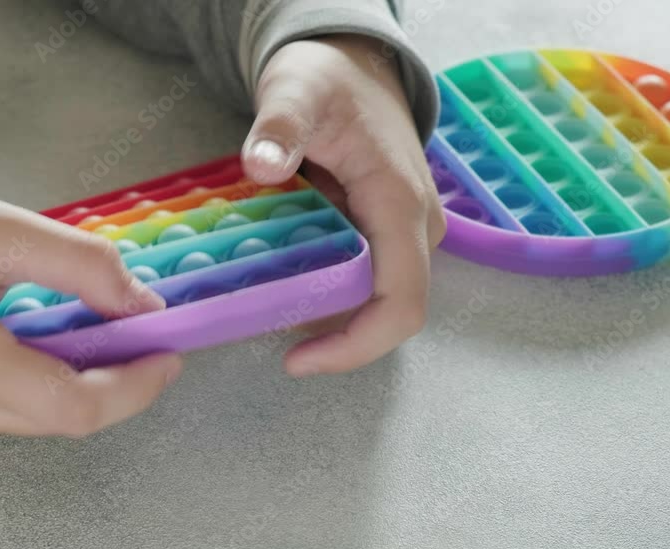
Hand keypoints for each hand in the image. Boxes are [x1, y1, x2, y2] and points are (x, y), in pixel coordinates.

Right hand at [0, 170, 182, 440]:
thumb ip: (77, 264)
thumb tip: (145, 306)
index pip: (72, 405)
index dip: (135, 385)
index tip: (171, 346)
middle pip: (67, 415)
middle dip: (119, 374)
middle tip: (145, 321)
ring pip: (49, 414)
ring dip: (91, 372)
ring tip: (104, 318)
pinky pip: (24, 405)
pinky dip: (58, 372)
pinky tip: (62, 330)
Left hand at [242, 35, 446, 375]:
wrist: (354, 66)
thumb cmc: (330, 79)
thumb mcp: (298, 90)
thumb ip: (280, 125)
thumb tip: (262, 164)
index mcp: (400, 206)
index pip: (399, 303)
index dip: (354, 346)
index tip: (297, 361)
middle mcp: (413, 229)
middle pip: (381, 312)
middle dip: (324, 334)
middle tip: (257, 323)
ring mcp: (401, 234)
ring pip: (367, 301)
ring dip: (315, 313)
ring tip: (257, 299)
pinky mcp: (383, 234)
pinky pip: (355, 280)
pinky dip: (315, 288)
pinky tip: (273, 276)